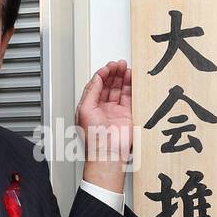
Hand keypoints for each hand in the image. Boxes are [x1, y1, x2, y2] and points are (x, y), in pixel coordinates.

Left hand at [77, 60, 131, 193]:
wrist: (108, 152)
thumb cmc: (94, 138)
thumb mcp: (85, 109)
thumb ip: (91, 91)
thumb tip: (97, 77)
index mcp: (89, 107)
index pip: (96, 86)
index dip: (102, 74)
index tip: (107, 67)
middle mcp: (102, 108)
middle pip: (108, 85)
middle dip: (113, 73)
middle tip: (118, 64)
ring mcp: (115, 111)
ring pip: (119, 89)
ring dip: (121, 77)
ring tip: (125, 67)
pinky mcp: (127, 115)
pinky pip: (129, 97)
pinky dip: (130, 86)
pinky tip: (130, 77)